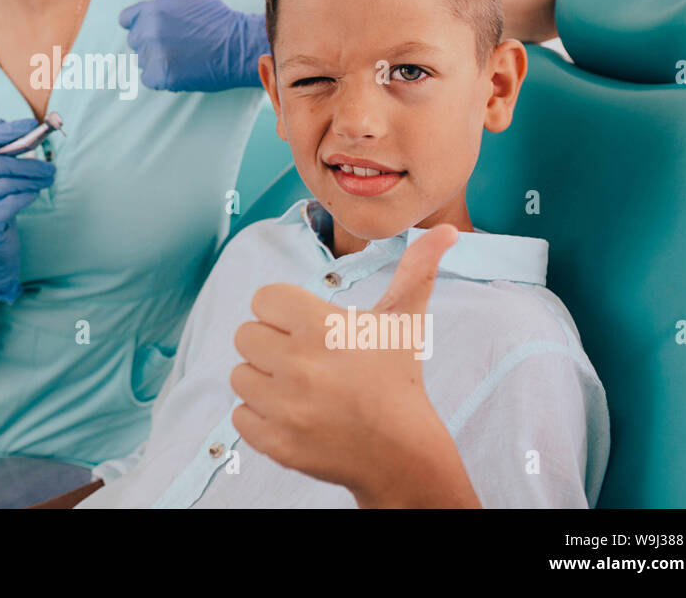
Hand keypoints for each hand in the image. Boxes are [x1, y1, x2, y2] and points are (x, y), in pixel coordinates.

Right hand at [0, 117, 54, 303]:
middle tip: (51, 168)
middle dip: (30, 164)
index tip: (31, 123)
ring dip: (34, 180)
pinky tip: (34, 194)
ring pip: (8, 184)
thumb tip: (1, 120)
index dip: (7, 131)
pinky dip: (28, 196)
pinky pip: (12, 203)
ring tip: (49, 179)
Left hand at [118, 0, 268, 91]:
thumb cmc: (212, 12)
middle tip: (182, 38)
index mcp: (149, 10)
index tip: (168, 24)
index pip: (126, 20)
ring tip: (186, 52)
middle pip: (135, 42)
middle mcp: (148, 32)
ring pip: (142, 61)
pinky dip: (164, 77)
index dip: (144, 22)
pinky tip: (184, 67)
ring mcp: (155, 56)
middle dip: (153, 42)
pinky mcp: (162, 77)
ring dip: (159, 59)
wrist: (237, 45)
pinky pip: (150, 79)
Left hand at [230, 224, 480, 506]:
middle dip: (271, 345)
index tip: (307, 329)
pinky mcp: (275, 443)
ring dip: (263, 380)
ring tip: (300, 388)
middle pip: (244, 335)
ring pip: (239, 375)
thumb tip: (446, 230)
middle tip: (304, 360)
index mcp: (322, 327)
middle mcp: (299, 365)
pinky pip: (238, 415)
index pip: (262, 298)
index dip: (283, 312)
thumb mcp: (404, 322)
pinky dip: (260, 417)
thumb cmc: (398, 379)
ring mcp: (285, 408)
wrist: (404, 454)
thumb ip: (416, 270)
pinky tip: (294, 415)